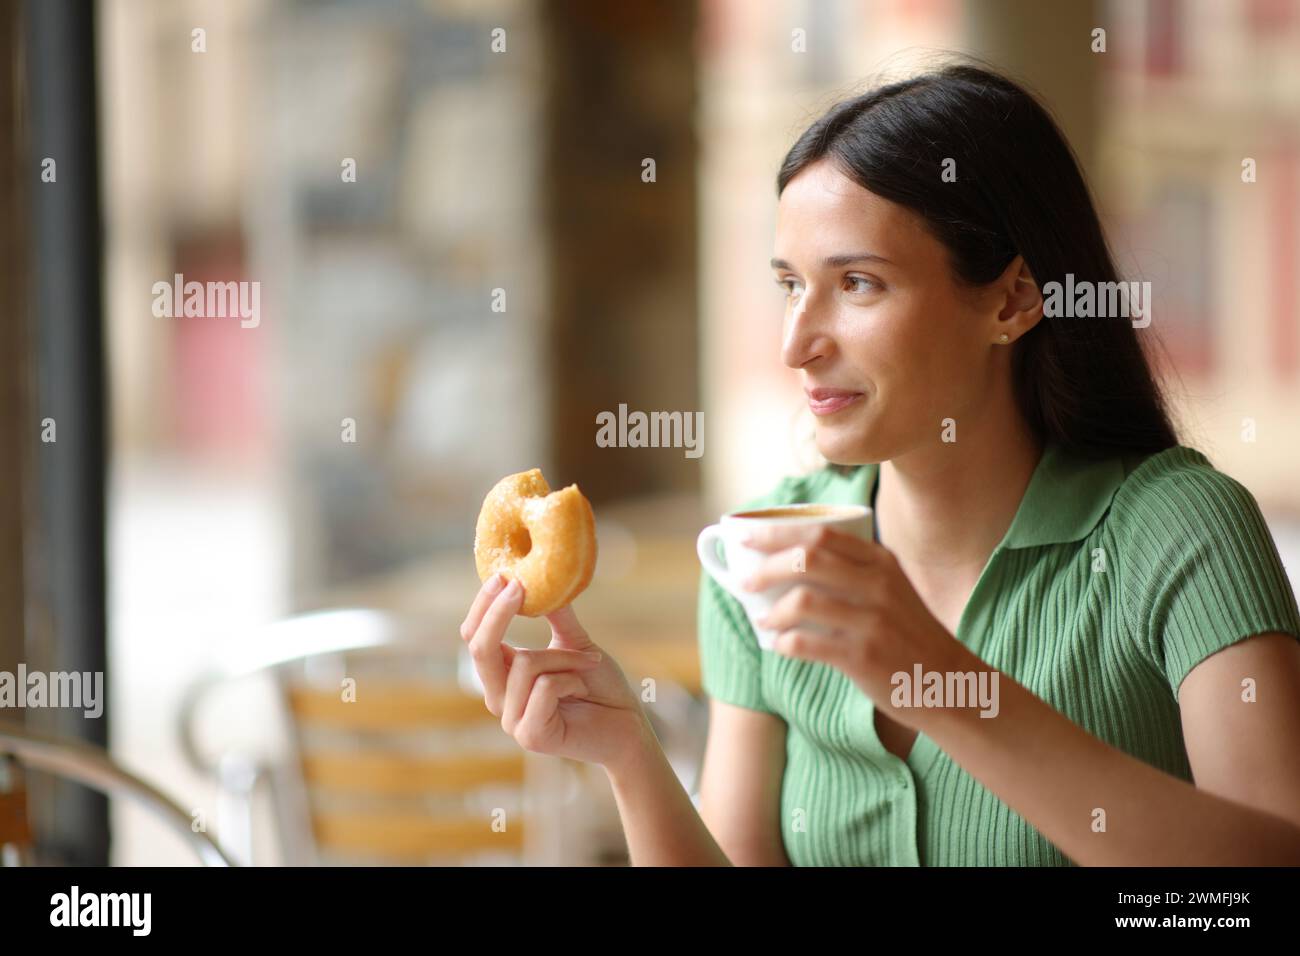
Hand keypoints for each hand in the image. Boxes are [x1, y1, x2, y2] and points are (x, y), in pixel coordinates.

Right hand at [459, 574, 649, 766]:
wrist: (628, 726)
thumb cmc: (600, 687)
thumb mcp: (576, 643)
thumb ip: (556, 616)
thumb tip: (539, 579)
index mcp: (503, 675)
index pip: (474, 637)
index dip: (483, 606)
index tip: (504, 576)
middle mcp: (500, 698)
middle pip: (481, 649)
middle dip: (498, 614)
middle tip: (519, 585)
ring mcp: (512, 721)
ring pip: (525, 665)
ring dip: (565, 657)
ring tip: (589, 663)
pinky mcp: (531, 736)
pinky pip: (546, 686)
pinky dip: (572, 678)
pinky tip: (584, 688)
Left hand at [740, 524, 979, 729]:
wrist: (948, 681)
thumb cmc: (908, 633)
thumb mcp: (891, 589)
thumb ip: (853, 571)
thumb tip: (788, 559)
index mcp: (880, 561)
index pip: (821, 533)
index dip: (776, 532)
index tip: (744, 535)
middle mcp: (877, 584)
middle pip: (807, 559)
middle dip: (766, 566)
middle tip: (744, 581)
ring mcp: (872, 620)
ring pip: (802, 600)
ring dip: (772, 610)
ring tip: (762, 619)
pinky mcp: (863, 656)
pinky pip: (807, 643)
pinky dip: (784, 642)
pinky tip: (779, 645)